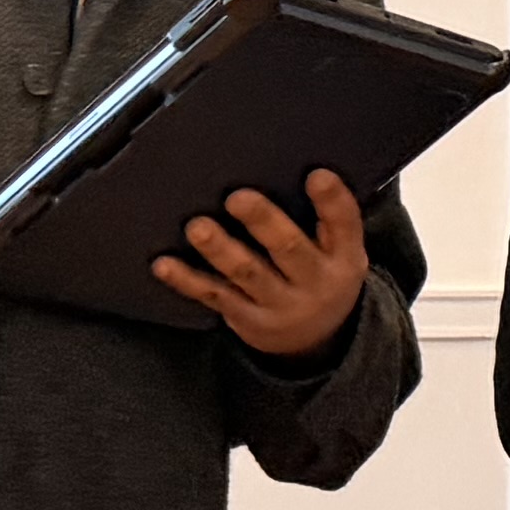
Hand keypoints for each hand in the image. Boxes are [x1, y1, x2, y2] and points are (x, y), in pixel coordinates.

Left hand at [156, 172, 369, 357]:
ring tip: (198, 227)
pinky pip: (215, 296)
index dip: (332, 201)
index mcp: (344, 258)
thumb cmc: (321, 274)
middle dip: (263, 222)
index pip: (344, 225)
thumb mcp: (340, 252)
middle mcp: (315, 283)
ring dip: (220, 250)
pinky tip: (164, 265)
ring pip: (247, 273)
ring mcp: (279, 305)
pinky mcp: (247, 318)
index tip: (316, 176)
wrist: (315, 341)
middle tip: (237, 198)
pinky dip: (187, 280)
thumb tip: (297, 168)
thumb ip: (326, 221)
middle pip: (289, 250)